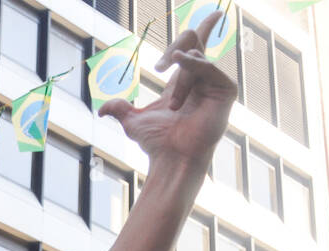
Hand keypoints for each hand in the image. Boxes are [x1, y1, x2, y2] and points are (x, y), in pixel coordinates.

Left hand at [100, 16, 237, 168]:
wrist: (171, 158)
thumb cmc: (156, 144)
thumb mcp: (132, 121)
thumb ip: (119, 108)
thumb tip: (103, 109)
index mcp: (185, 80)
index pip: (197, 45)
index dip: (206, 27)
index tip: (215, 13)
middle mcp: (202, 78)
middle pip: (192, 41)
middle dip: (172, 49)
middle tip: (157, 67)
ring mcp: (215, 84)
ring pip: (194, 58)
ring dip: (179, 81)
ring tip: (174, 106)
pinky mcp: (226, 90)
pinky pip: (208, 67)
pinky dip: (193, 65)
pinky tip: (181, 65)